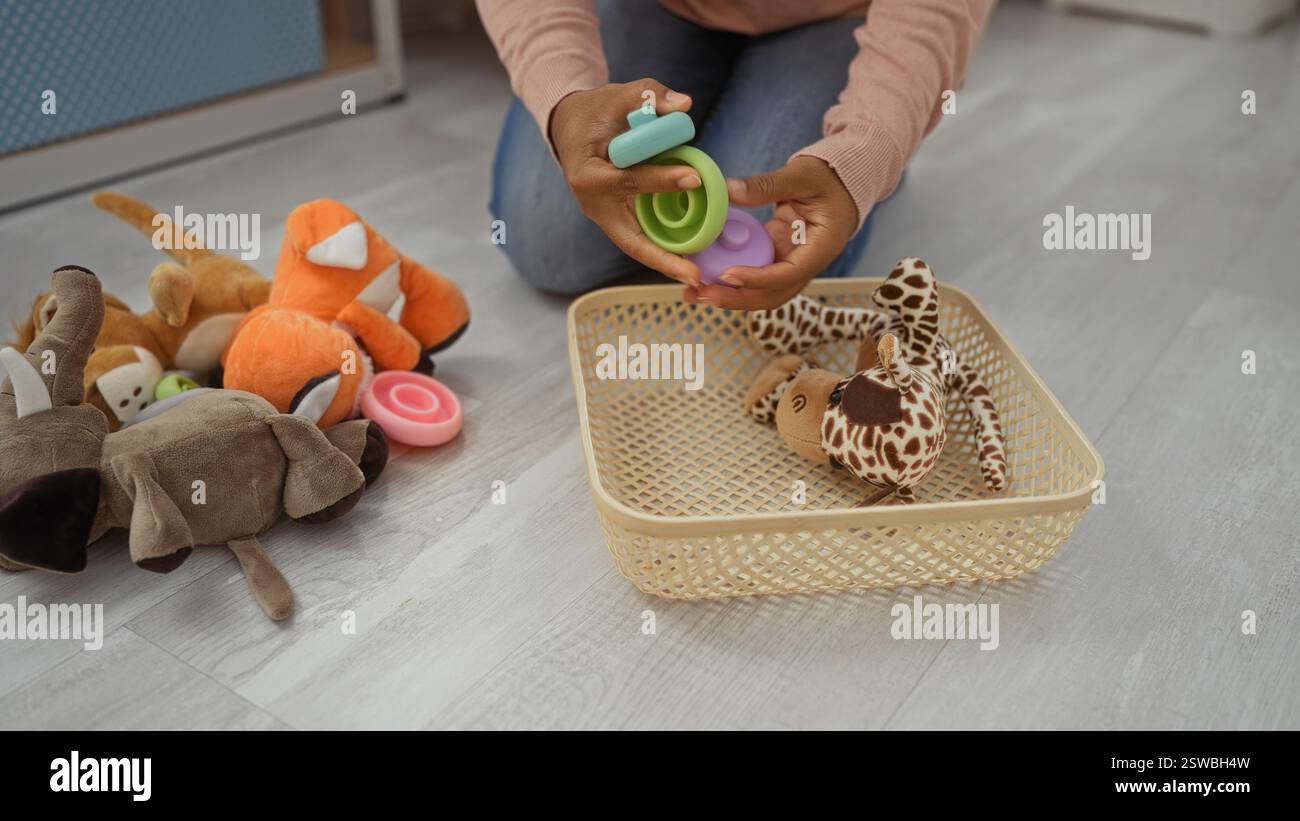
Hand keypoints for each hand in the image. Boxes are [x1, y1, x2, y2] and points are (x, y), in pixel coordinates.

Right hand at [551, 79, 701, 286]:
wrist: (572, 127)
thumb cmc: (596, 110)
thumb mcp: (619, 94)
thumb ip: (650, 94)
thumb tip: (685, 105)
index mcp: (587, 174)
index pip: (627, 181)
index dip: (661, 180)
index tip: (694, 178)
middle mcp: (593, 204)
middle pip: (629, 240)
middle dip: (662, 260)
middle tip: (695, 276)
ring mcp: (604, 216)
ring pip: (636, 246)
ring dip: (666, 263)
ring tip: (699, 278)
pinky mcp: (616, 218)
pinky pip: (641, 237)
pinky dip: (663, 250)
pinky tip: (691, 260)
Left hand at [684, 156, 859, 309]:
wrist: (843, 181)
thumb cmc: (830, 176)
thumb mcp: (801, 174)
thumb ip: (765, 185)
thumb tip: (725, 190)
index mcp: (822, 248)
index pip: (788, 274)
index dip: (757, 278)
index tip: (727, 274)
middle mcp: (807, 264)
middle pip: (772, 294)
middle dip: (735, 299)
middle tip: (701, 293)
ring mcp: (791, 262)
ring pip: (760, 291)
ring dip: (728, 295)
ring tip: (694, 292)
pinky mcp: (778, 257)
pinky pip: (754, 274)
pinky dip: (730, 278)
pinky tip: (703, 273)